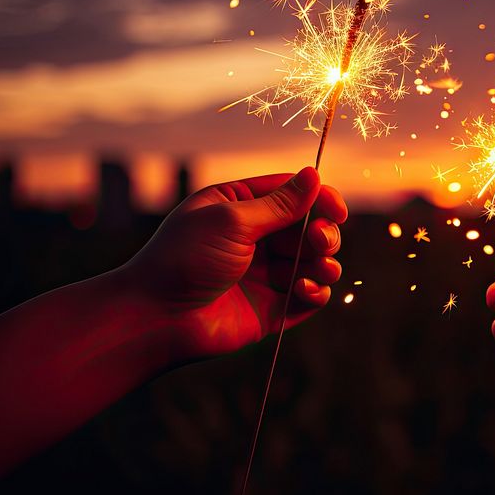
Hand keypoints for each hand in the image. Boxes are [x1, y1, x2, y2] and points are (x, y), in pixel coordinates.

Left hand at [123, 167, 346, 361]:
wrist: (156, 318)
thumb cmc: (184, 259)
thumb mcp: (232, 220)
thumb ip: (280, 204)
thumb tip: (315, 176)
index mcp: (240, 206)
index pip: (293, 193)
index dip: (321, 199)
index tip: (338, 210)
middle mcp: (255, 238)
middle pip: (310, 228)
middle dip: (323, 234)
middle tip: (320, 242)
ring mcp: (264, 274)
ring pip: (314, 263)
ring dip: (325, 263)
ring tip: (320, 268)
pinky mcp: (271, 308)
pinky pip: (308, 296)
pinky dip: (315, 291)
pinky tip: (303, 289)